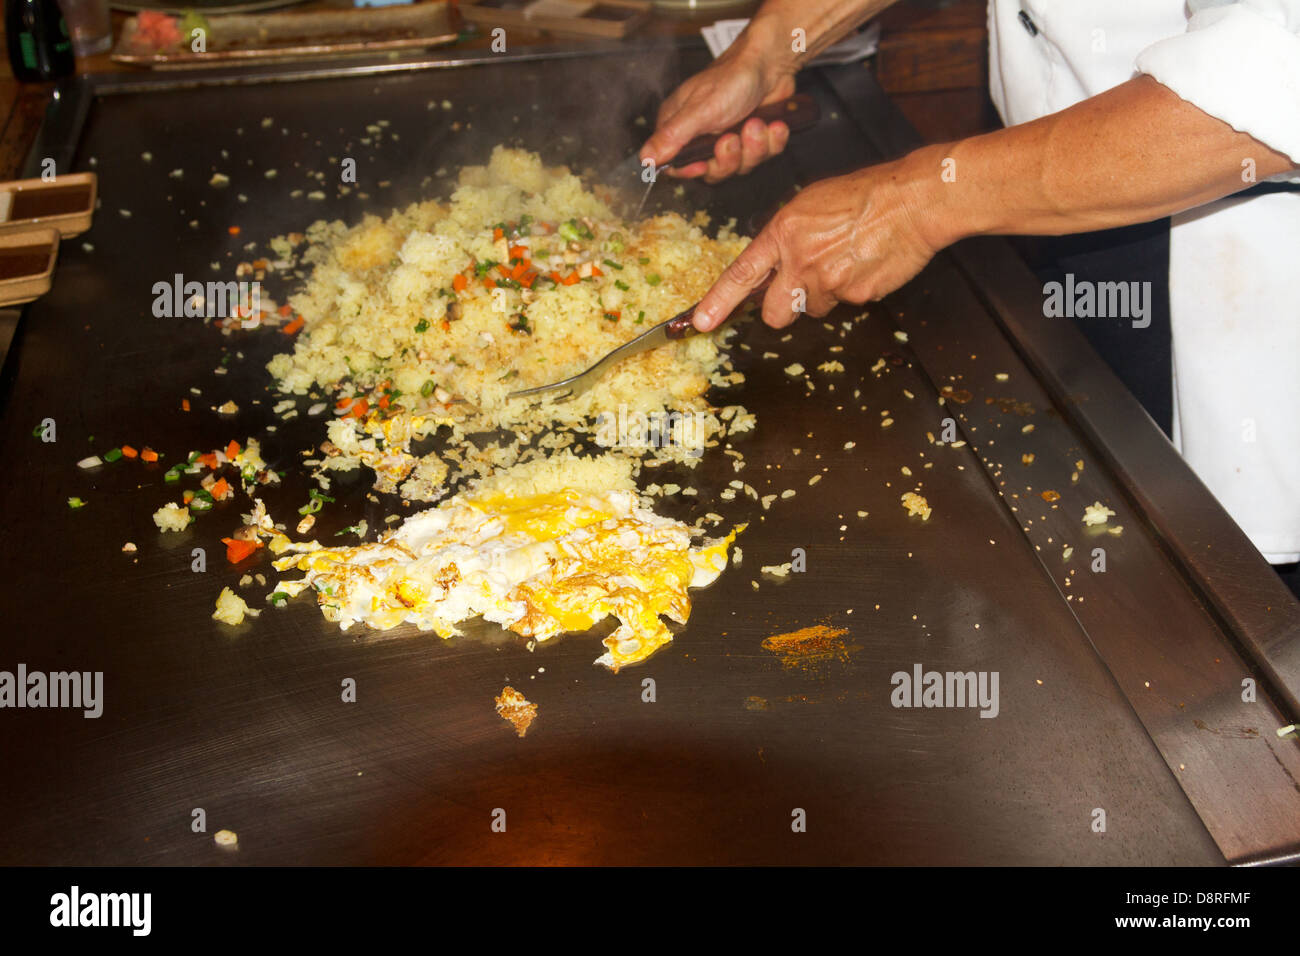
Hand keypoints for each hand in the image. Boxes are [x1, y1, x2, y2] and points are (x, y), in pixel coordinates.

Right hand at [641, 42, 796, 183]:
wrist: (771, 62)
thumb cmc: (732, 78)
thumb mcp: (698, 111)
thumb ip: (671, 138)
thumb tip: (644, 158)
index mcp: (681, 128)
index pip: (677, 166)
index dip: (691, 171)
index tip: (703, 164)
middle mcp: (704, 136)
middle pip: (713, 172)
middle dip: (728, 158)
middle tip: (733, 137)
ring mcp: (730, 139)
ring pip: (740, 166)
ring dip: (754, 147)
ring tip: (757, 123)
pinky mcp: (754, 139)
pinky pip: (763, 156)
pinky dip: (772, 141)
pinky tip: (773, 124)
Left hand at [692, 155, 946, 330]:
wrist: (912, 200)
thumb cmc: (865, 195)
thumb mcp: (811, 204)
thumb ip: (787, 236)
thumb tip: (775, 262)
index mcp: (783, 234)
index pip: (742, 274)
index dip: (718, 302)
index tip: (701, 322)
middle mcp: (800, 261)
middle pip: (775, 313)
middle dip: (783, 309)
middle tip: (801, 289)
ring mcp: (828, 282)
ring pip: (814, 309)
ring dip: (825, 294)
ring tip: (847, 260)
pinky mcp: (856, 296)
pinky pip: (846, 303)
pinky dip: (854, 289)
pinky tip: (866, 264)